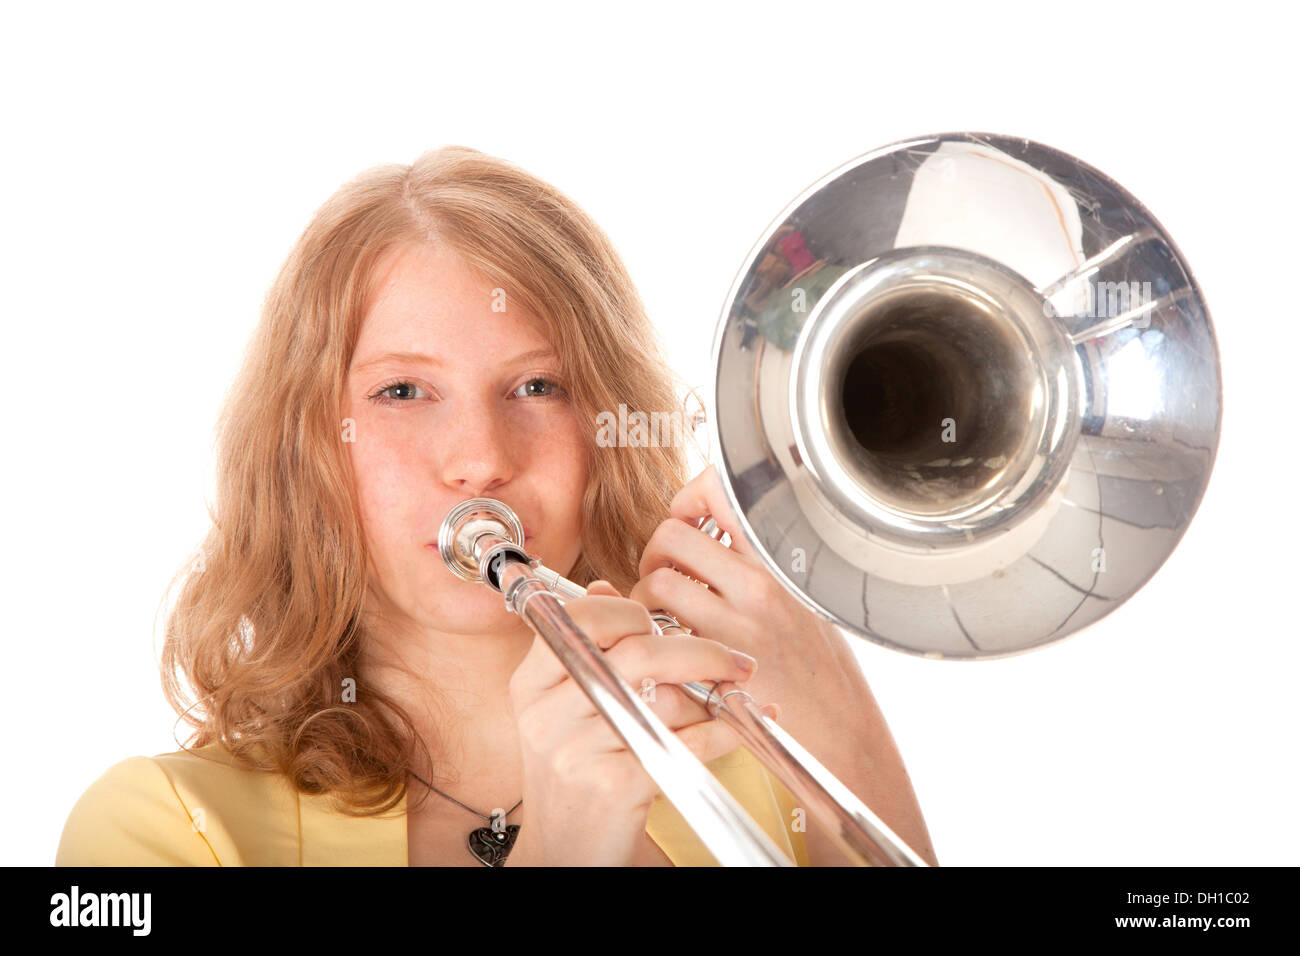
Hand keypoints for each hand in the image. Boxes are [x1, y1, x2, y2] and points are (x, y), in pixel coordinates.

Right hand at [505, 579, 776, 865]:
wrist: (563, 850)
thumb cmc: (572, 773)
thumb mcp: (562, 706)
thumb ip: (585, 647)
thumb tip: (609, 589)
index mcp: (532, 683)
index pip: (585, 617)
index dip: (632, 613)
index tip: (663, 624)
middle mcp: (546, 713)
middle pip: (637, 653)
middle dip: (699, 651)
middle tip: (734, 660)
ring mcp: (577, 749)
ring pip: (665, 698)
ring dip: (709, 697)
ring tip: (728, 699)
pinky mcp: (614, 784)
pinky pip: (684, 743)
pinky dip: (720, 733)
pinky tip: (735, 727)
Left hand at [628, 465, 858, 751]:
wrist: (840, 730)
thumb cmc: (818, 667)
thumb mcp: (801, 599)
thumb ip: (754, 565)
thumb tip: (702, 533)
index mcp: (779, 562)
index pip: (720, 492)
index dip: (687, 499)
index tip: (686, 522)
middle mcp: (758, 587)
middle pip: (671, 535)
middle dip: (655, 554)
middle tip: (665, 577)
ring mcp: (736, 628)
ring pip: (657, 584)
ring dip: (645, 599)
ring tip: (664, 618)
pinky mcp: (715, 668)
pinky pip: (660, 635)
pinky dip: (651, 638)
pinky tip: (669, 650)